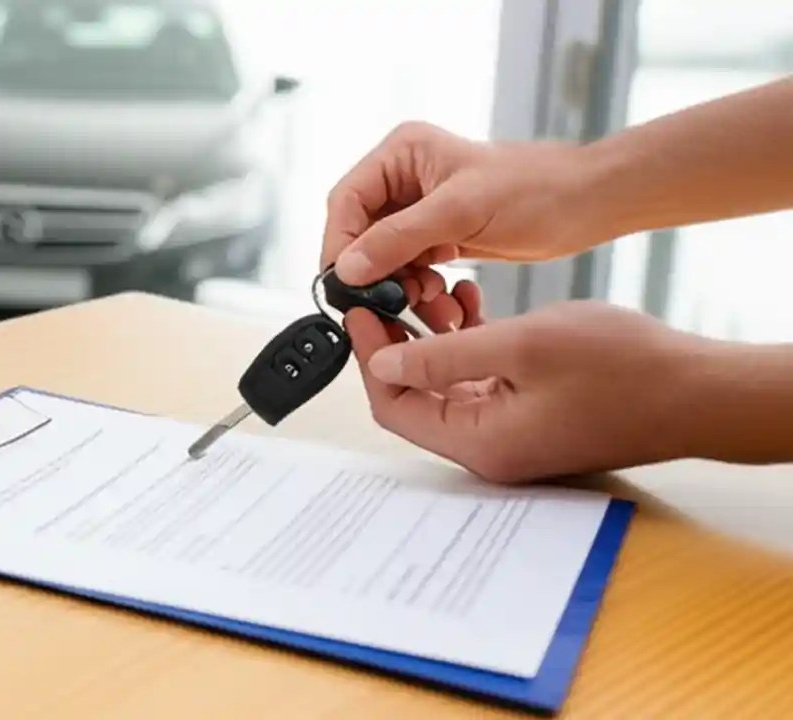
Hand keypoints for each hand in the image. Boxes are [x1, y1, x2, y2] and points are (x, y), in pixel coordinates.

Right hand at [322, 122, 607, 284]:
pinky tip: (437, 300)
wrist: (587, 205)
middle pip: (360, 231)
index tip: (344, 282)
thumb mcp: (459, 212)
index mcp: (402, 153)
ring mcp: (420, 208)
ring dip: (396, 284)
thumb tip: (348, 267)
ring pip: (383, 255)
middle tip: (384, 300)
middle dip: (372, 269)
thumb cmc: (536, 189)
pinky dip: (417, 288)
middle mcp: (405, 177)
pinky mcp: (439, 235)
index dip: (340, 243)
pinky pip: (409, 267)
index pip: (347, 201)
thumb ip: (398, 238)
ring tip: (423, 301)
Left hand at [346, 300, 704, 482]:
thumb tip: (384, 361)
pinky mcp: (530, 418)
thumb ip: (445, 354)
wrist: (697, 391)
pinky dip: (468, 346)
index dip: (370, 357)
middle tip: (389, 295)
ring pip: (446, 386)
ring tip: (436, 290)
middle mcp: (489, 449)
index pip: (395, 406)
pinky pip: (479, 384)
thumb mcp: (522, 346)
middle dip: (398, 343)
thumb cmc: (624, 368)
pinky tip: (472, 304)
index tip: (360, 311)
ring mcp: (511, 435)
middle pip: (415, 397)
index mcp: (481, 443)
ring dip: (434, 339)